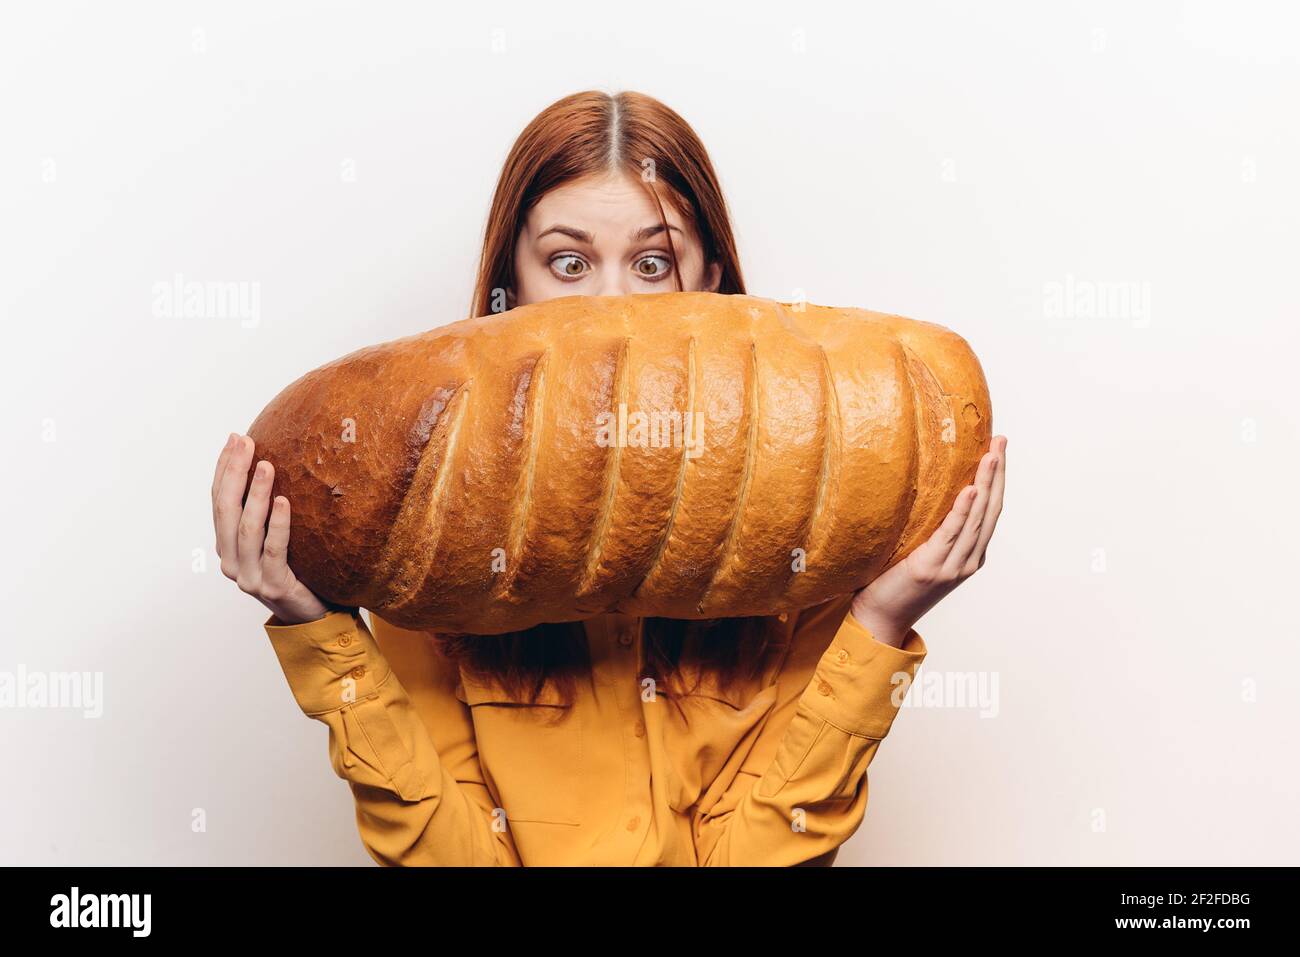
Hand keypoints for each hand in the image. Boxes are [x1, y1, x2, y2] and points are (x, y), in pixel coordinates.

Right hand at [211, 433, 331, 624]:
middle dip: (235, 473)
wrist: (313, 615)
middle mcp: (232, 561)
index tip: (235, 439)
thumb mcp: (276, 538)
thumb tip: (273, 463)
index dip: (224, 469)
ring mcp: (250, 576)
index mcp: (228, 547)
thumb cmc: (298, 570)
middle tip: (246, 443)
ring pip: (248, 528)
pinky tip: (285, 501)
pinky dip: (279, 524)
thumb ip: (267, 512)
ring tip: (267, 465)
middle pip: (226, 510)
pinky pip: (275, 549)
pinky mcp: (273, 585)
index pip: (219, 501)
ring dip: (255, 493)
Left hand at [849, 435, 1006, 646]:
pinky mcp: (930, 568)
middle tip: (1001, 441)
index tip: (998, 449)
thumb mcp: (919, 553)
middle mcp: (966, 561)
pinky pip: (950, 534)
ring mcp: (951, 567)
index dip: (996, 480)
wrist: (879, 621)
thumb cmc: (893, 585)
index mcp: (968, 557)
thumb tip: (924, 493)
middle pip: (990, 510)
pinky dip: (963, 512)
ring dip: (985, 484)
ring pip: (976, 518)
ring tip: (991, 455)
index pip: (989, 511)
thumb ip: (932, 531)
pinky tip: (970, 490)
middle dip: (997, 474)